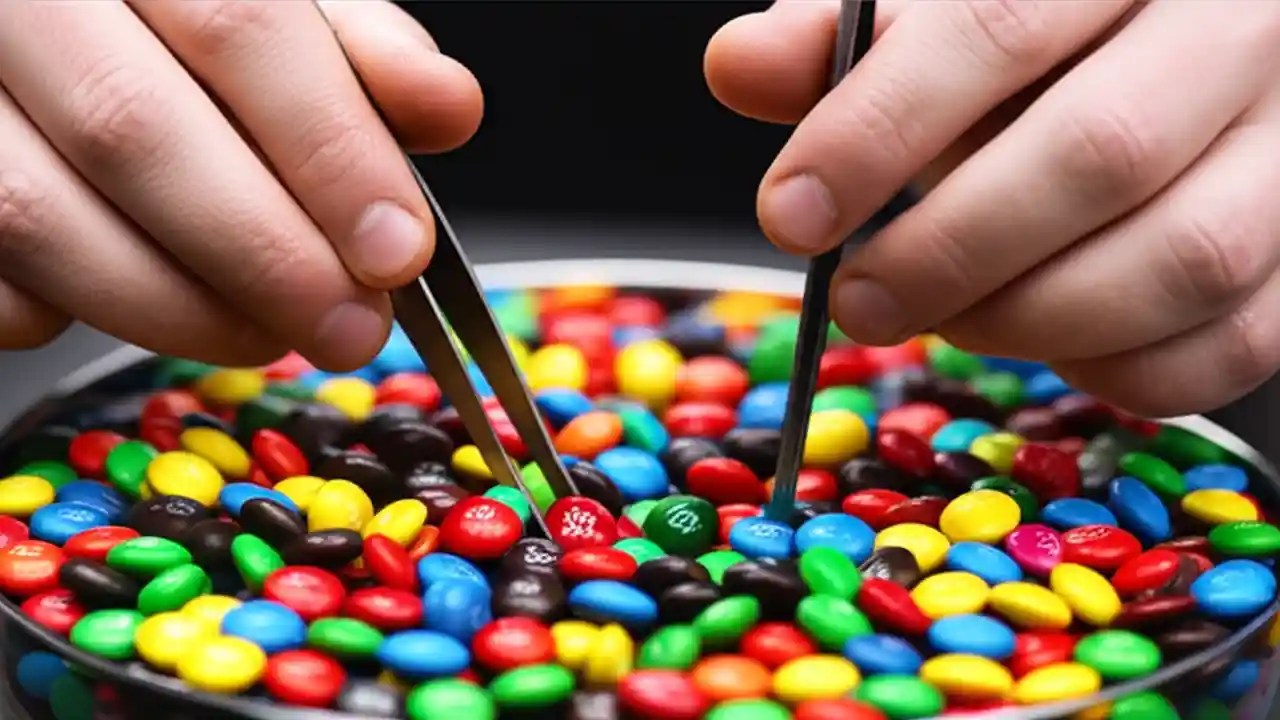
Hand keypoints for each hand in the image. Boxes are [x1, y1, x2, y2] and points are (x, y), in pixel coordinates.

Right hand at [0, 0, 481, 370]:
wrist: (41, 19)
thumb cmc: (172, 17)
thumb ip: (356, 47)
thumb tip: (446, 107)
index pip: (243, 29)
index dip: (329, 150)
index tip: (397, 251)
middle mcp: (25, 0)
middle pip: (135, 130)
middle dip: (265, 254)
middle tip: (348, 327)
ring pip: (41, 215)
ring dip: (178, 305)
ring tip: (267, 332)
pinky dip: (67, 312)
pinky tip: (145, 304)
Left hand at [706, 0, 1279, 416]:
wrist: (1184, 51)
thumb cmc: (1038, 37)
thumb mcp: (940, 12)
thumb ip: (844, 43)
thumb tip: (738, 67)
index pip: (996, 23)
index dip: (879, 128)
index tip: (792, 214)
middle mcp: (1238, 32)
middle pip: (1099, 152)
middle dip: (949, 251)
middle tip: (860, 299)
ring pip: (1183, 256)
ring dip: (1029, 318)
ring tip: (945, 317)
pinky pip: (1231, 342)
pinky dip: (1116, 368)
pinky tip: (1044, 342)